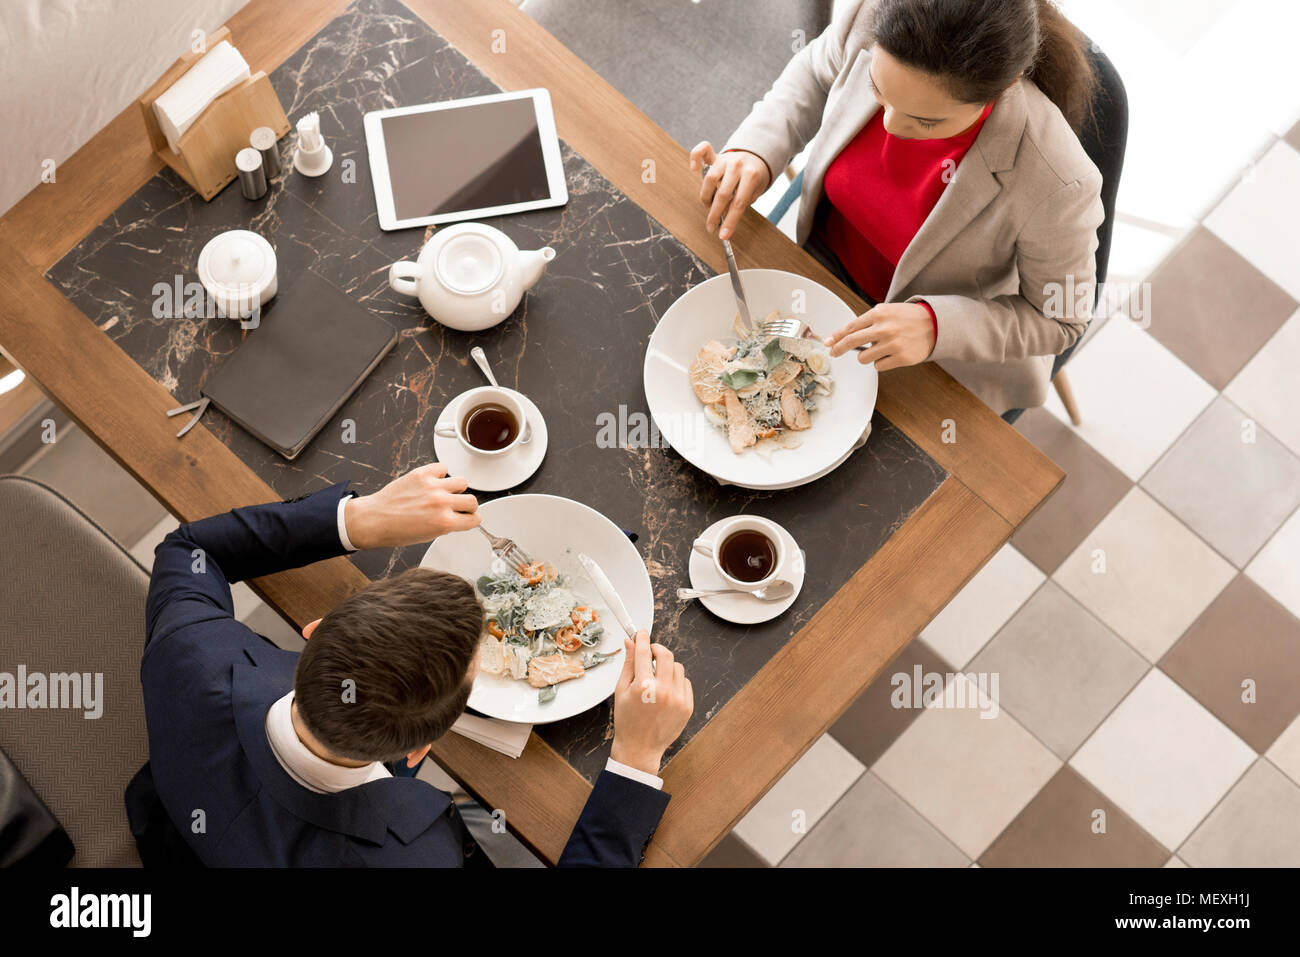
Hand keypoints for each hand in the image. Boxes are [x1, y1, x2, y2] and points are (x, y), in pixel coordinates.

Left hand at [343, 463, 479, 548]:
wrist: (374, 519)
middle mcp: (441, 503)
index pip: (474, 519)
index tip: (469, 518)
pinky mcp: (422, 474)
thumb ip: (447, 525)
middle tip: (458, 506)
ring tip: (445, 492)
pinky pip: (443, 468)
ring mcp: (432, 487)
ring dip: (456, 488)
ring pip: (461, 482)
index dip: (472, 520)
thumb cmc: (396, 531)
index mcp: (444, 523)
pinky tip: (433, 481)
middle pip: (472, 500)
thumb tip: (458, 517)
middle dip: (467, 506)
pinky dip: (440, 474)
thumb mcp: (428, 536)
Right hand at [610, 629, 692, 776]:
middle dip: (657, 649)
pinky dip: (676, 681)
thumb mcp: (621, 691)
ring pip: (677, 667)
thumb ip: (628, 664)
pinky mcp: (687, 706)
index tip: (641, 632)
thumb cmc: (627, 720)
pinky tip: (665, 691)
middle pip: (665, 654)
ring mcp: (678, 699)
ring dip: (666, 666)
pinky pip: (685, 682)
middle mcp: (663, 691)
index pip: (643, 652)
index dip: (641, 638)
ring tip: (656, 677)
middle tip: (650, 651)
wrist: (640, 748)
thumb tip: (630, 642)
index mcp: (643, 687)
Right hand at [689, 142, 771, 240]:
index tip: (723, 236)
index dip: (730, 222)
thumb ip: (739, 204)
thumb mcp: (753, 194)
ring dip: (706, 197)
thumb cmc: (753, 180)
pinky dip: (695, 158)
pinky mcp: (715, 155)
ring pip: (709, 180)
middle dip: (715, 215)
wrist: (756, 158)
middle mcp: (738, 165)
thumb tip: (723, 219)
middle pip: (723, 194)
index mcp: (751, 176)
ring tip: (709, 207)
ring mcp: (725, 159)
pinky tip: (694, 169)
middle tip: (711, 228)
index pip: (738, 203)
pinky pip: (701, 151)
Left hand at [825, 302, 935, 370]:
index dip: (837, 336)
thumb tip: (843, 337)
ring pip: (863, 358)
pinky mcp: (901, 358)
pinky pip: (878, 366)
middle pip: (851, 342)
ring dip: (867, 356)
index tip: (828, 343)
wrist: (935, 323)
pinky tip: (891, 354)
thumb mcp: (887, 312)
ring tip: (880, 348)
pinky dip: (881, 362)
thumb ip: (867, 322)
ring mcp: (892, 344)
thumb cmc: (907, 318)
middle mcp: (884, 328)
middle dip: (839, 349)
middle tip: (834, 352)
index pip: (851, 327)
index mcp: (879, 313)